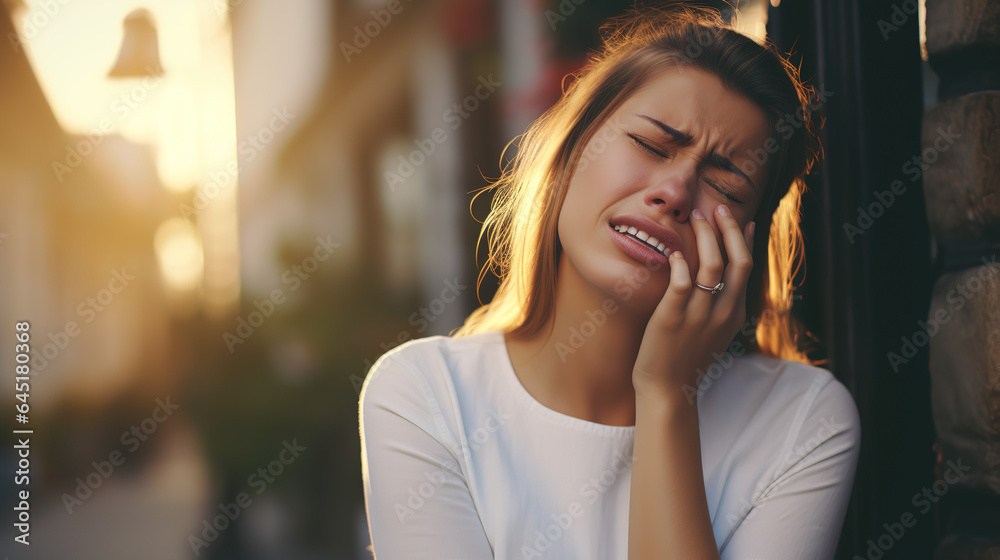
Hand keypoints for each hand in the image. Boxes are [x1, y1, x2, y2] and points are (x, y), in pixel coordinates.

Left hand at [631, 204, 755, 402]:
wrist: (667, 389)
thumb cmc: (686, 357)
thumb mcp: (715, 330)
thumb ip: (722, 304)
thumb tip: (724, 274)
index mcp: (735, 314)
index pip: (747, 267)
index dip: (745, 240)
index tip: (741, 219)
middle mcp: (722, 312)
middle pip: (737, 261)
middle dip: (729, 229)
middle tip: (717, 208)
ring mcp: (698, 315)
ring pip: (712, 266)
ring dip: (706, 237)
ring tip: (694, 218)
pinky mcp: (672, 318)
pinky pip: (681, 283)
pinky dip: (681, 263)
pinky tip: (676, 251)